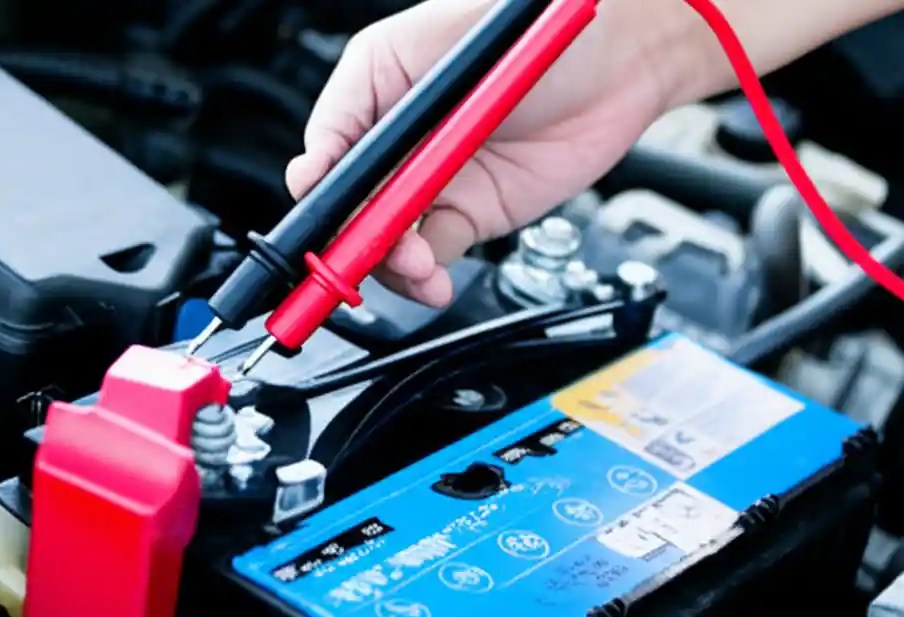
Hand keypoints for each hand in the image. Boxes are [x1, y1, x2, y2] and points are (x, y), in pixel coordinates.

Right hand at [286, 0, 699, 306]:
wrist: (616, 55)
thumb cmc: (519, 26)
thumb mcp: (403, 51)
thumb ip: (349, 111)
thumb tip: (309, 173)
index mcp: (371, 104)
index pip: (326, 168)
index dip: (321, 204)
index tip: (325, 228)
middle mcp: (398, 149)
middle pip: (352, 215)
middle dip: (355, 243)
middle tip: (371, 251)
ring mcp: (434, 185)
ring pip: (387, 245)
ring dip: (391, 265)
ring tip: (412, 263)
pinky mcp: (472, 217)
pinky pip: (433, 257)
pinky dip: (425, 278)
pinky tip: (429, 279)